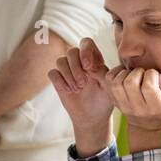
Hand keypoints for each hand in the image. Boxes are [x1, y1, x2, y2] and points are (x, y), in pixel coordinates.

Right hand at [49, 38, 115, 156]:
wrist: (92, 117)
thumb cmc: (103, 100)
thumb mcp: (108, 86)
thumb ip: (101, 72)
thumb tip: (89, 66)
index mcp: (94, 59)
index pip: (87, 43)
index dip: (85, 52)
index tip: (88, 68)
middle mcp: (80, 62)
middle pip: (71, 51)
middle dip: (76, 68)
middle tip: (83, 83)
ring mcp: (68, 70)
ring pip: (60, 61)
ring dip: (68, 76)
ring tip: (77, 89)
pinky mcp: (59, 80)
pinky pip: (53, 73)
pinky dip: (60, 82)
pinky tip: (68, 91)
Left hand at [105, 66, 160, 153]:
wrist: (147, 122)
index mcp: (154, 108)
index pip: (148, 87)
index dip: (152, 75)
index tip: (155, 75)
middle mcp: (137, 109)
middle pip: (130, 83)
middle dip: (138, 72)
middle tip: (144, 73)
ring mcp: (123, 106)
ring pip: (117, 83)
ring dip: (126, 73)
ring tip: (134, 74)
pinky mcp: (114, 100)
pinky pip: (108, 81)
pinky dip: (115, 73)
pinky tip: (125, 74)